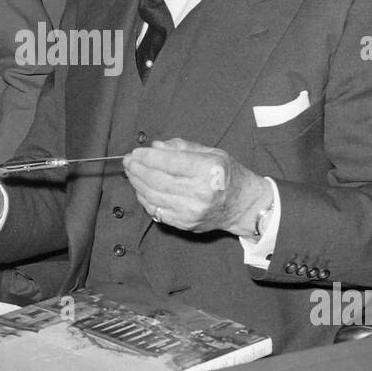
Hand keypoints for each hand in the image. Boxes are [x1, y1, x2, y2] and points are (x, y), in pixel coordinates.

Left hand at [123, 138, 271, 235]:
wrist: (242, 205)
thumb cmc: (227, 175)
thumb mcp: (211, 152)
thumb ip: (181, 147)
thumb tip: (155, 146)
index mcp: (208, 170)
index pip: (169, 162)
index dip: (147, 156)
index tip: (136, 151)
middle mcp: (200, 192)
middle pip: (156, 179)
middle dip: (137, 168)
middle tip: (128, 160)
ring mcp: (191, 211)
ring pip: (152, 196)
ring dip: (136, 183)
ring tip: (131, 172)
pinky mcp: (185, 224)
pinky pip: (156, 210)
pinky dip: (145, 198)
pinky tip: (141, 188)